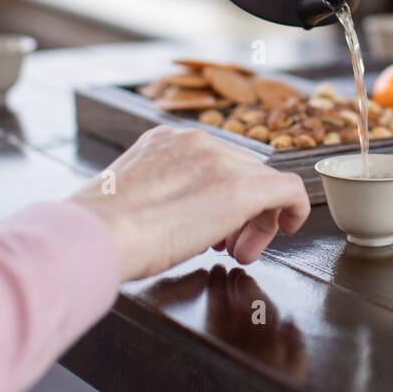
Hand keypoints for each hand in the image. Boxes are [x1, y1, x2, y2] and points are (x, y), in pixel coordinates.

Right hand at [69, 125, 309, 280]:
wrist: (96, 236)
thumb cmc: (101, 232)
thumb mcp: (128, 199)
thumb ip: (157, 195)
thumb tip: (177, 219)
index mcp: (164, 141)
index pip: (213, 163)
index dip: (218, 199)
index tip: (212, 229)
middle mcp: (194, 141)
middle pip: (240, 171)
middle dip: (240, 212)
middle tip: (231, 247)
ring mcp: (218, 160)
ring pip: (261, 182)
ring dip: (257, 219)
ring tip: (241, 250)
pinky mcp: (241, 188)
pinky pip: (288, 189)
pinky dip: (296, 208)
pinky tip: (290, 228)